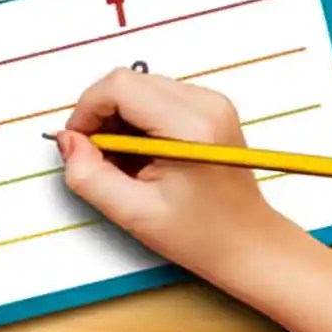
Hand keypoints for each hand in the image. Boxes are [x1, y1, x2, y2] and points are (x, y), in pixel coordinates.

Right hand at [58, 69, 331, 331]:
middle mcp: (210, 100)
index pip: (120, 84)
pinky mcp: (216, 113)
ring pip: (145, 88)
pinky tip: (148, 164)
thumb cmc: (212, 240)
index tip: (73, 142)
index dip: (86, 109)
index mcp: (195, 118)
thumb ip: (93, 173)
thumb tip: (66, 141)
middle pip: (131, 78)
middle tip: (93, 157)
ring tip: (129, 169)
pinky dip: (143, 125)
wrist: (266, 254)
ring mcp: (216, 104)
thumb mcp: (140, 212)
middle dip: (102, 112)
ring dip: (124, 120)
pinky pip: (162, 101)